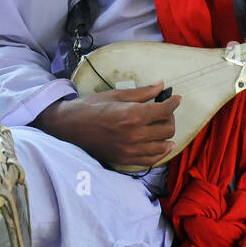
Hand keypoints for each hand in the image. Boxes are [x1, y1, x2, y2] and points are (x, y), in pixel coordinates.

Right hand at [35, 81, 180, 167]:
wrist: (69, 127)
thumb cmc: (90, 107)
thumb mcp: (115, 95)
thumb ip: (141, 93)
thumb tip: (160, 86)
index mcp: (132, 115)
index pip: (164, 110)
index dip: (173, 103)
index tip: (176, 99)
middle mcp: (134, 135)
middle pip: (167, 129)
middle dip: (170, 118)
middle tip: (164, 112)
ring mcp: (130, 150)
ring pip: (163, 146)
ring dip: (167, 135)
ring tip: (162, 127)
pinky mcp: (126, 160)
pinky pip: (152, 160)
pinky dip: (160, 152)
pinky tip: (161, 144)